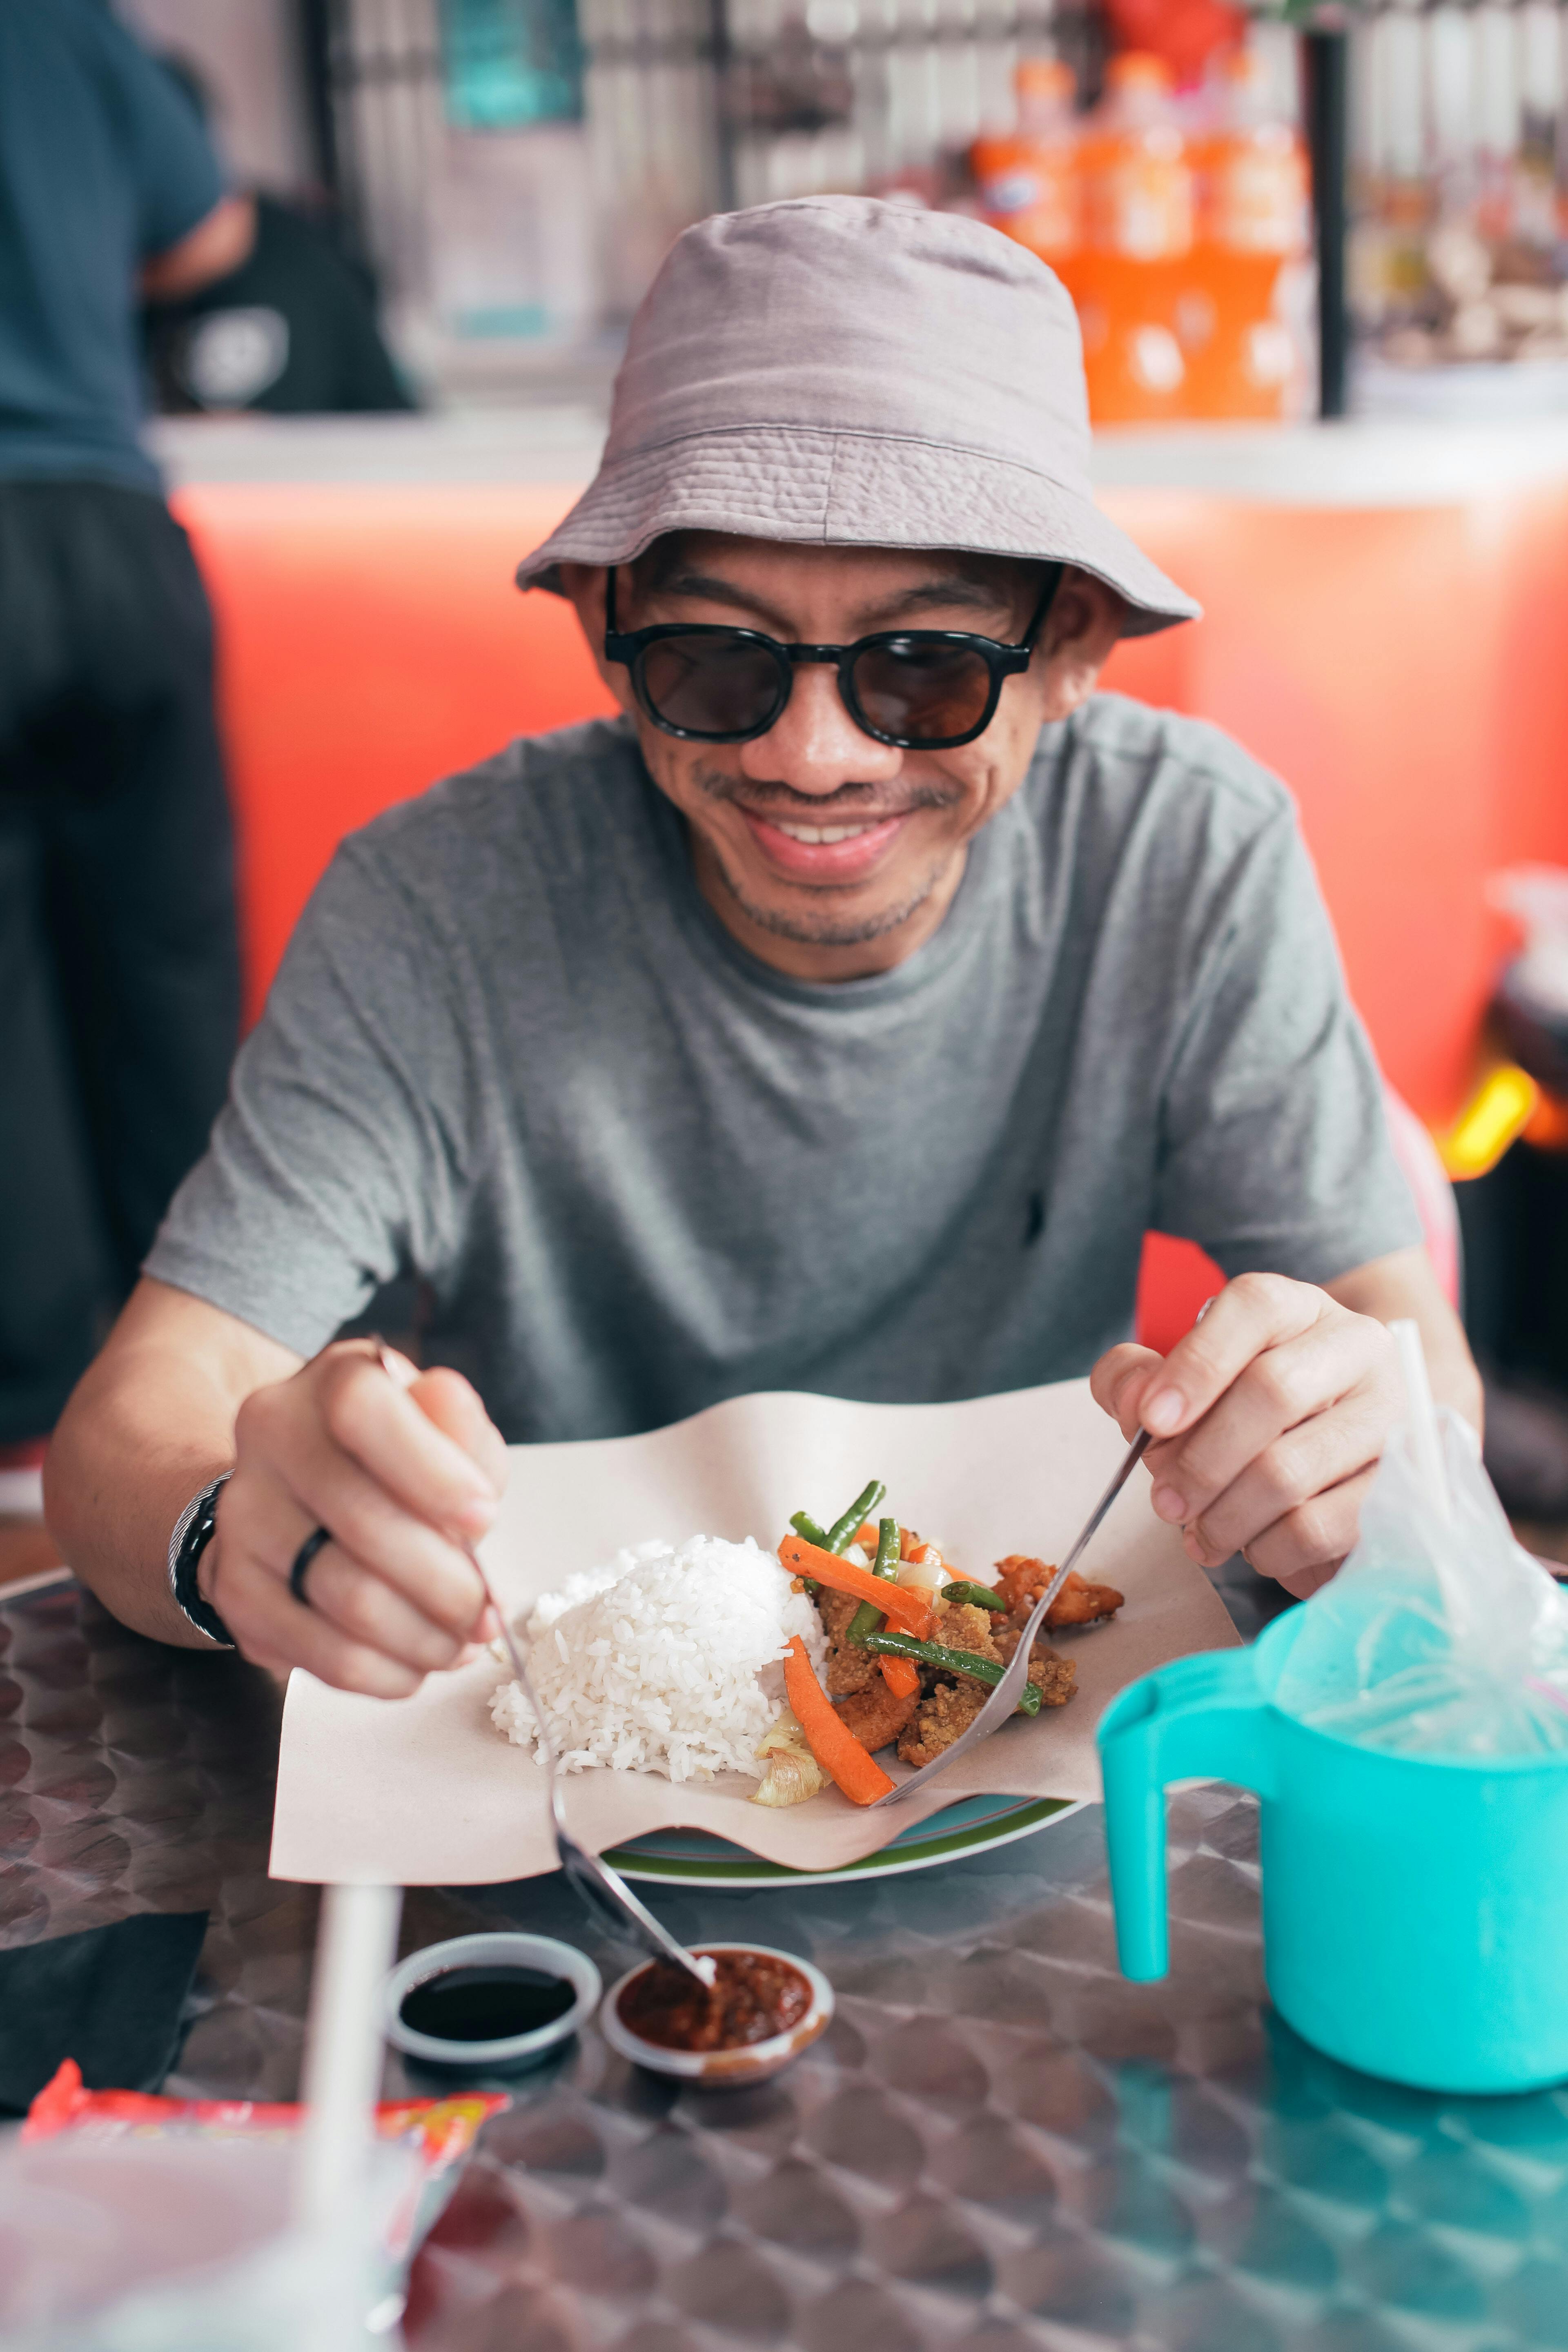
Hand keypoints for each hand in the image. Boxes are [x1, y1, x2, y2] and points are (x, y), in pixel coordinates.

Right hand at [200, 1340, 508, 1695]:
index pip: (362, 1412)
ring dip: (422, 1636)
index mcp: (332, 1381)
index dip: (430, 1471)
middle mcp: (271, 1436)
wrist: (307, 1495)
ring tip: (461, 1643)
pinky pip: (315, 1652)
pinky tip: (417, 1664)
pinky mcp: (233, 1588)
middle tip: (487, 1612)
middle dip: (447, 1583)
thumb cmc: (398, 1463)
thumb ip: (459, 1428)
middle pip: (363, 1521)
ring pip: (344, 1597)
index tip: (483, 1518)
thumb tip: (448, 1403)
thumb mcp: (446, 1432)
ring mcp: (242, 1514)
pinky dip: (382, 1671)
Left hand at [1090, 1272, 1400, 1598]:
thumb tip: (1134, 1404)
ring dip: (1227, 1516)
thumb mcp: (1181, 1382)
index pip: (1255, 1307)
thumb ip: (1136, 1379)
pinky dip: (1270, 1549)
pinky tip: (1250, 1549)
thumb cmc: (1242, 1412)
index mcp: (1297, 1308)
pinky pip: (1322, 1526)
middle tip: (1164, 1503)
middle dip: (1202, 1460)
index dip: (1197, 1363)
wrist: (1337, 1456)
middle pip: (1274, 1391)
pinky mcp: (1400, 1486)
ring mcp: (1389, 1415)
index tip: (1152, 1420)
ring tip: (1198, 1536)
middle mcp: (1356, 1347)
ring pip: (1292, 1469)